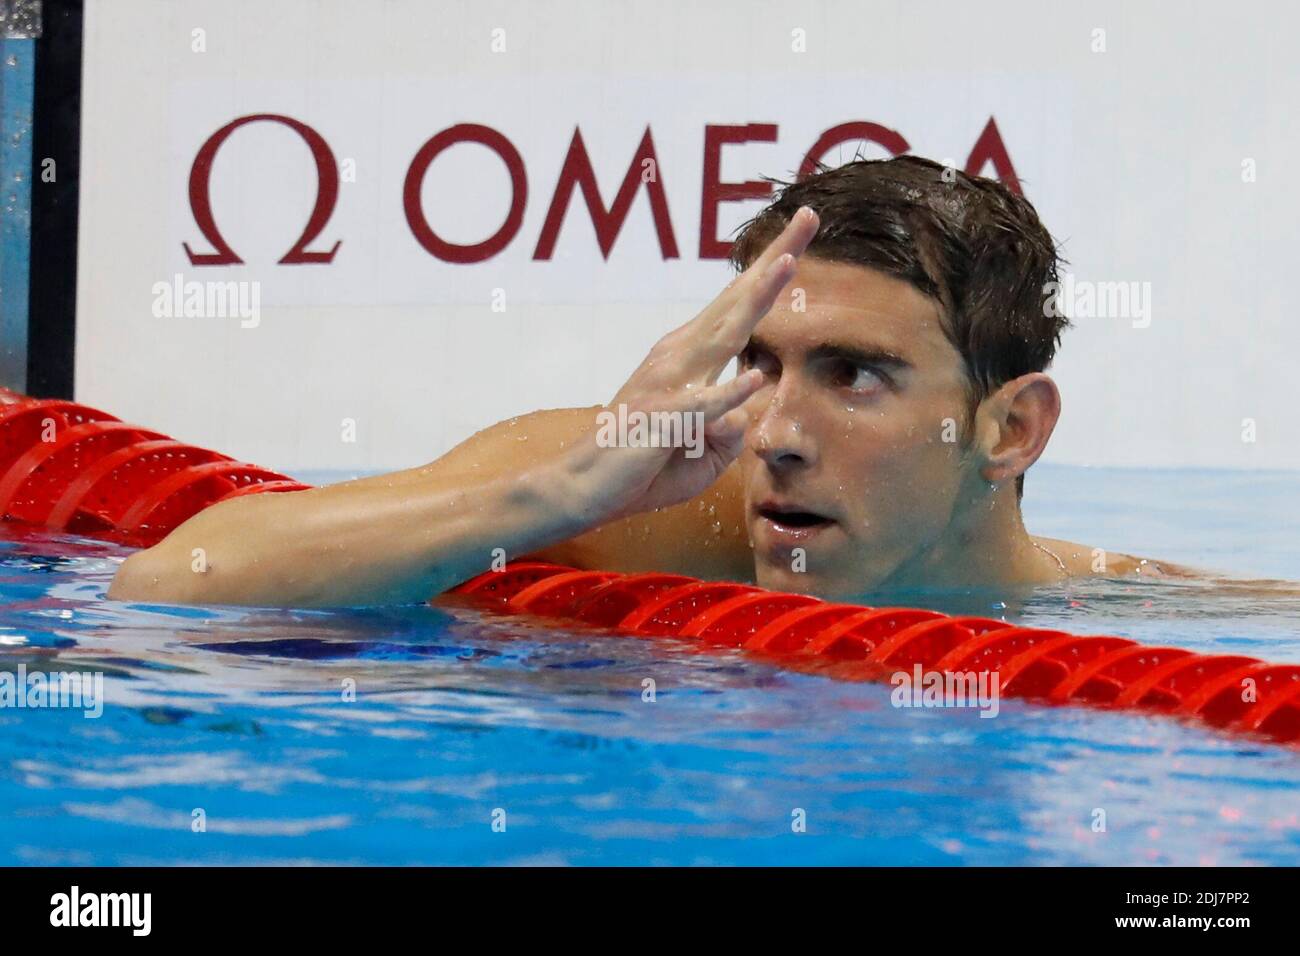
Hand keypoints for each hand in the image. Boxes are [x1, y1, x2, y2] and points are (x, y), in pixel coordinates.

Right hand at [562, 206, 819, 523]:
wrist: (583, 489)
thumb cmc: (644, 467)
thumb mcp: (703, 452)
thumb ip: (732, 427)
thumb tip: (750, 404)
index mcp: (689, 356)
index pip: (738, 306)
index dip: (772, 270)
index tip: (805, 230)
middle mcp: (679, 356)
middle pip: (737, 301)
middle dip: (775, 259)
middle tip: (810, 217)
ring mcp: (669, 383)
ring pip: (722, 334)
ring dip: (756, 299)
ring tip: (789, 265)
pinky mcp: (661, 420)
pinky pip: (702, 404)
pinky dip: (728, 392)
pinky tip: (755, 378)